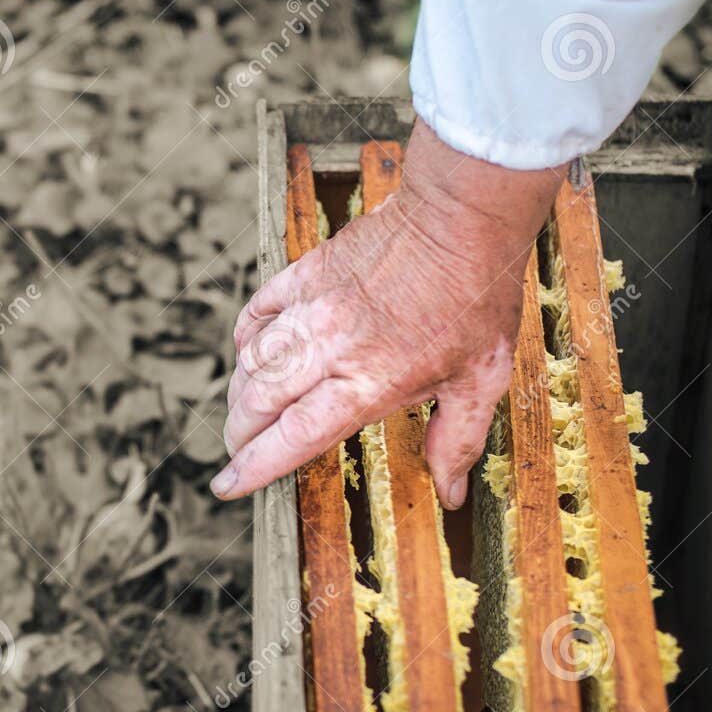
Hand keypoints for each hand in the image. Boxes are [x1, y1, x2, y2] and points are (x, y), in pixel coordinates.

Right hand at [212, 120, 564, 509]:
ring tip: (241, 412)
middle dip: (239, 435)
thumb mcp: (482, 378)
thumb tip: (452, 494)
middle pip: (260, 402)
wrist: (461, 216)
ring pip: (252, 360)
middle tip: (237, 450)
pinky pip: (258, 311)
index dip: (254, 467)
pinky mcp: (308, 272)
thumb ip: (458, 438)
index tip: (229, 485)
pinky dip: (246, 338)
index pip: (293, 436)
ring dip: (239, 393)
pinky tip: (247, 353)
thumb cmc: (477, 298)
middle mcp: (331, 348)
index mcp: (369, 382)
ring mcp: (314, 307)